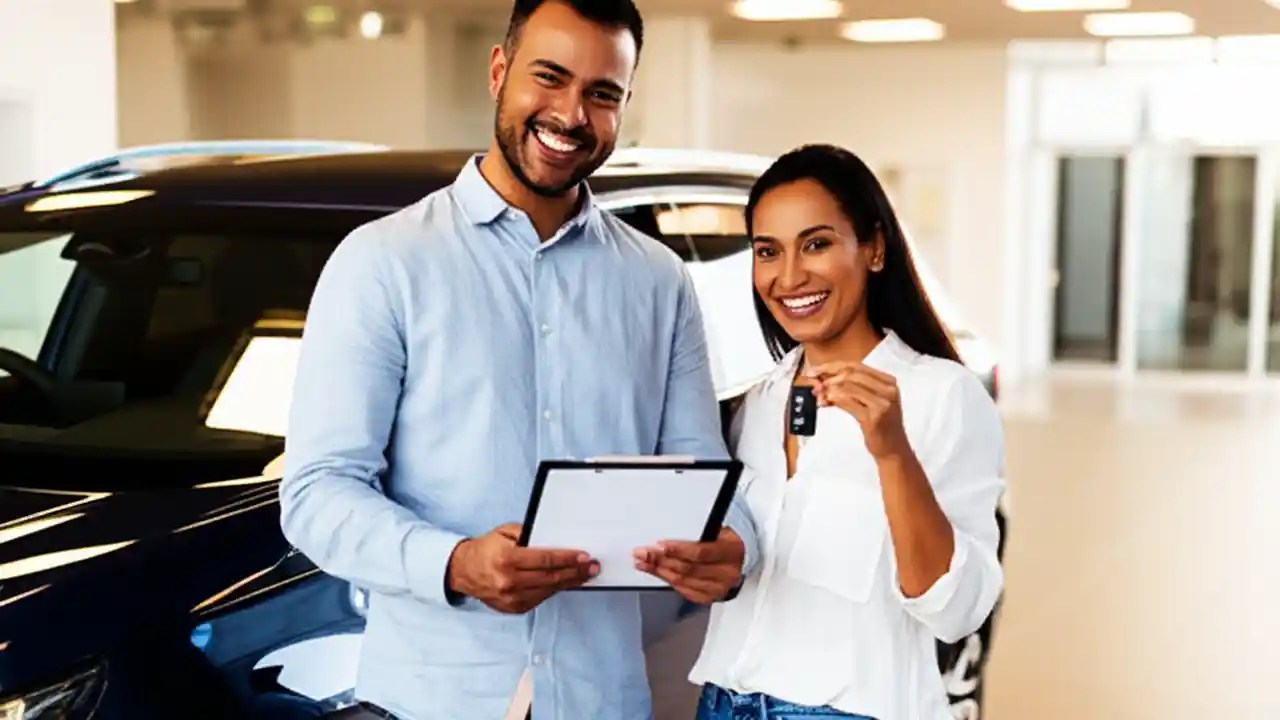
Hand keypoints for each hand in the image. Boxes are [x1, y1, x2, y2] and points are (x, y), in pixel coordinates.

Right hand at [446, 523, 597, 613]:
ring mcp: (511, 598)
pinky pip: (540, 598)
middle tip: (593, 567)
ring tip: (585, 575)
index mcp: (507, 560)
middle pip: (551, 578)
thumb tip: (555, 538)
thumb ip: (528, 533)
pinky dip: (554, 590)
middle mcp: (509, 582)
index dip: (567, 558)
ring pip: (548, 590)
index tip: (584, 556)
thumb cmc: (486, 549)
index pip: (545, 560)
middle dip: (576, 572)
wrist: (463, 571)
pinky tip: (566, 583)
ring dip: (570, 583)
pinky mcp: (514, 608)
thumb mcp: (505, 532)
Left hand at [633, 528, 744, 603]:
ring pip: (682, 581)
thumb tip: (669, 528)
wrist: (741, 556)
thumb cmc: (726, 539)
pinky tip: (655, 571)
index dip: (678, 550)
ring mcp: (718, 588)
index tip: (659, 545)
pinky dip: (667, 580)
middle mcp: (727, 573)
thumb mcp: (719, 529)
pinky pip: (683, 590)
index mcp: (731, 551)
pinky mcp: (709, 597)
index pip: (701, 553)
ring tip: (644, 561)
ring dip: (659, 571)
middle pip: (688, 569)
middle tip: (643, 552)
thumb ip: (699, 532)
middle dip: (661, 560)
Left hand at [805, 361, 910, 459]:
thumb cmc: (880, 426)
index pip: (856, 365)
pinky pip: (849, 402)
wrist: (894, 449)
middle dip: (828, 376)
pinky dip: (834, 400)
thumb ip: (854, 389)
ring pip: (849, 386)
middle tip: (813, 383)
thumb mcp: (871, 402)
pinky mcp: (874, 418)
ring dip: (829, 389)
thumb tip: (823, 380)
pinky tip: (825, 402)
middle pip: (852, 374)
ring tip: (818, 395)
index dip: (833, 366)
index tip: (815, 370)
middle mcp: (888, 389)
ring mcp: (882, 403)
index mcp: (888, 381)